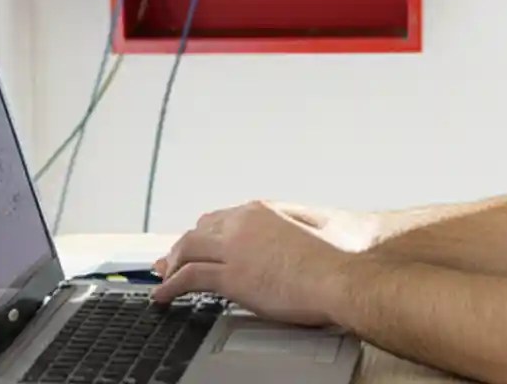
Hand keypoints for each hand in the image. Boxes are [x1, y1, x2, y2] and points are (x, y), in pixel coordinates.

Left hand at [151, 201, 352, 326]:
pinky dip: (171, 286)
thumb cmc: (336, 258)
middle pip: (199, 232)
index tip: (197, 243)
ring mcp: (235, 248)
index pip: (220, 219)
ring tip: (165, 277)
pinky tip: (165, 295)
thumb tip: (280, 230)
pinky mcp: (232, 276)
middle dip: (183, 247)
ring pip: (188, 250)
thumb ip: (288, 224)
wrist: (342, 277)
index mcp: (261, 211)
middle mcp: (243, 224)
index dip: (204, 233)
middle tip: (171, 260)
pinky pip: (190, 278)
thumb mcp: (313, 225)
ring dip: (172, 264)